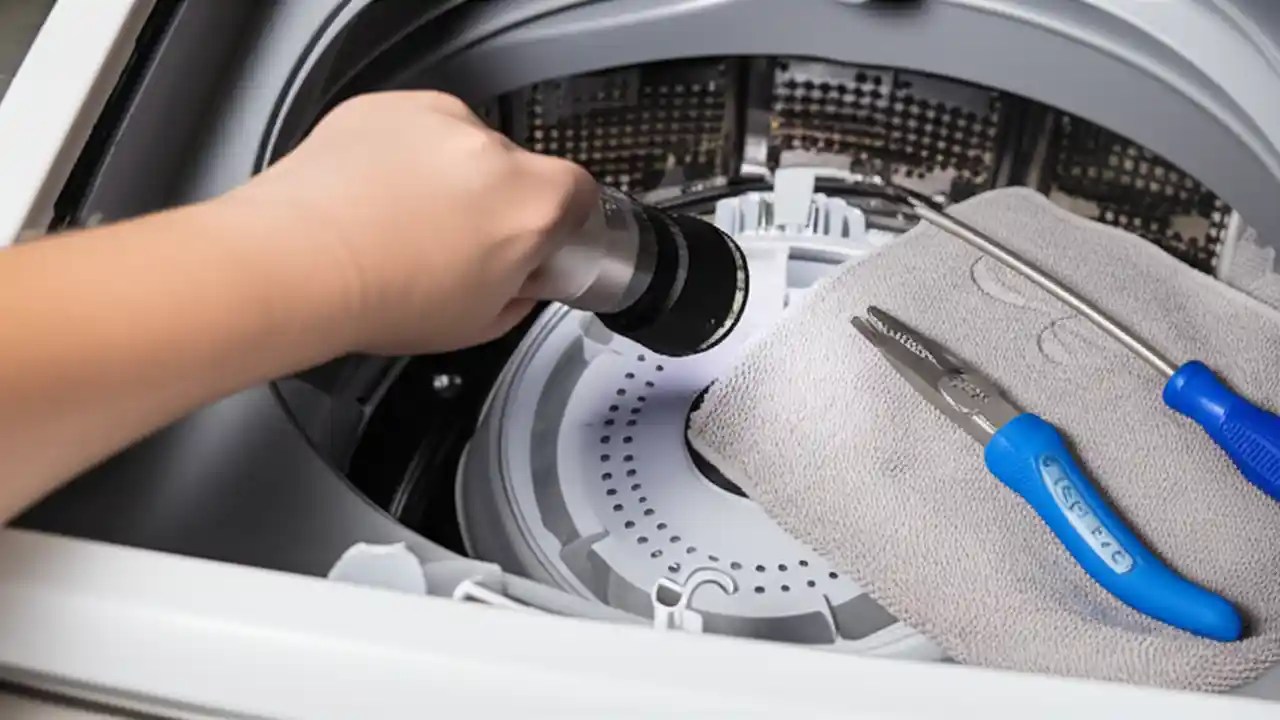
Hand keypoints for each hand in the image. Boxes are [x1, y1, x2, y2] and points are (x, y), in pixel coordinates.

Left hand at [224, 90, 597, 354]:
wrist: (295, 265)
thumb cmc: (379, 297)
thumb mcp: (479, 324)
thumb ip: (521, 294)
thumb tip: (522, 281)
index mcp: (531, 204)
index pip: (581, 195)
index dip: (561, 224)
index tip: (535, 246)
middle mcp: (491, 150)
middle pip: (518, 172)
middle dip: (495, 204)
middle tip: (456, 248)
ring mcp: (437, 121)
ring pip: (464, 149)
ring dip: (448, 178)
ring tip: (404, 225)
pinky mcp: (387, 107)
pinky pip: (413, 131)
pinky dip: (403, 157)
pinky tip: (376, 201)